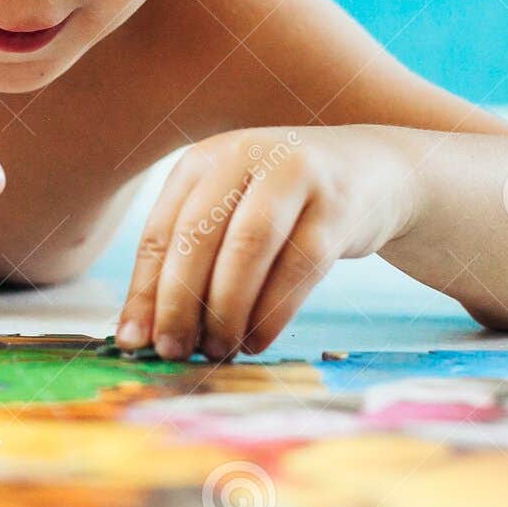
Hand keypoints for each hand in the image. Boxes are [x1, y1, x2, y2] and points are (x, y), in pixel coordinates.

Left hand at [116, 126, 418, 360]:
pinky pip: (298, 266)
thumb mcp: (229, 213)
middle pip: (198, 235)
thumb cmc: (282, 204)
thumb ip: (189, 260)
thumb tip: (140, 334)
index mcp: (203, 160)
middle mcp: (244, 156)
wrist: (372, 172)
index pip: (161, 231)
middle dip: (180, 302)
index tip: (135, 342)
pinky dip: (272, 313)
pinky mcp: (336, 205)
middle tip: (174, 350)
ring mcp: (294, 175)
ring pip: (247, 248)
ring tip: (217, 349)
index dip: (145, 292)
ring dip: (227, 310)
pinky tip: (257, 340)